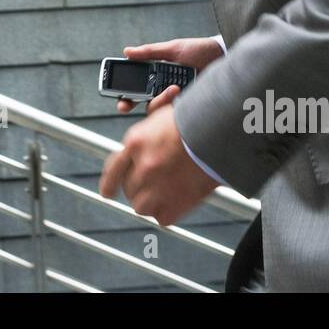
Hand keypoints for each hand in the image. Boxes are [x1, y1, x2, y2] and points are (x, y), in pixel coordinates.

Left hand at [99, 97, 220, 226]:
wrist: (220, 137)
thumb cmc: (195, 123)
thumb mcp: (163, 114)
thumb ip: (145, 122)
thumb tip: (136, 112)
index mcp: (134, 144)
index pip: (112, 170)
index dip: (109, 185)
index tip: (107, 193)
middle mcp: (141, 168)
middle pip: (129, 189)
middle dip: (140, 187)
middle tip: (157, 183)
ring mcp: (155, 189)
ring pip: (141, 206)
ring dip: (151, 201)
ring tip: (167, 192)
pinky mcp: (171, 206)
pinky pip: (161, 217)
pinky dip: (168, 212)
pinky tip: (178, 200)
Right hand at [115, 37, 224, 113]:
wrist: (222, 55)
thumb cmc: (198, 50)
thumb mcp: (172, 49)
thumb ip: (149, 52)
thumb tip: (127, 52)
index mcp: (158, 77)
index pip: (137, 91)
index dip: (126, 98)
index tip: (121, 103)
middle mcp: (166, 91)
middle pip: (145, 104)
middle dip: (135, 105)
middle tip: (127, 105)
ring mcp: (178, 100)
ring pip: (159, 112)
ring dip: (160, 101)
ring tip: (173, 87)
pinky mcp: (190, 106)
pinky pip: (177, 114)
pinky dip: (175, 105)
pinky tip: (181, 95)